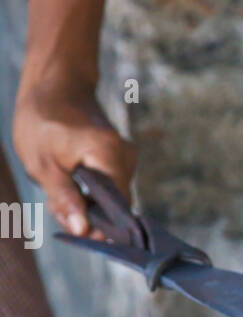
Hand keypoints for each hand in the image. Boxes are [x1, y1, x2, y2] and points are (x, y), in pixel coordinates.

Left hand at [12, 74, 135, 235]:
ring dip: (83, 204)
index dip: (98, 227)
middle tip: (55, 206)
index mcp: (110, 157)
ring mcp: (125, 158)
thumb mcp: (43, 164)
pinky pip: (107, 187)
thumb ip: (65, 199)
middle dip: (84, 215)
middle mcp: (126, 158)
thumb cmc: (43, 120)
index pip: (117, 210)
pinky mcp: (119, 159)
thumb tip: (82, 230)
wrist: (53, 86)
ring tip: (56, 191)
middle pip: (113, 207)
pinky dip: (86, 192)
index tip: (73, 228)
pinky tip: (65, 183)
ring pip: (108, 199)